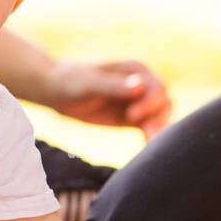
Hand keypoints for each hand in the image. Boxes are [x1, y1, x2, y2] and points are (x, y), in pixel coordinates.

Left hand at [44, 60, 171, 137]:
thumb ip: (114, 85)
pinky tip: (146, 150)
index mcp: (136, 70)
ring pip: (159, 118)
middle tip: (148, 137)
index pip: (157, 88)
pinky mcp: (132, 119)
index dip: (150, 103)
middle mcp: (143, 85)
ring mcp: (139, 102)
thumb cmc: (71, 81)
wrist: (57, 91)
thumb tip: (140, 86)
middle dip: (158, 120)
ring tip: (149, 146)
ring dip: (158, 131)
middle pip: (164, 104)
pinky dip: (150, 139)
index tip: (131, 115)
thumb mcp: (90, 83)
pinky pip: (148, 129)